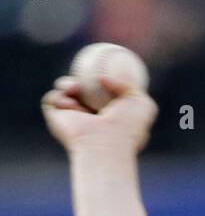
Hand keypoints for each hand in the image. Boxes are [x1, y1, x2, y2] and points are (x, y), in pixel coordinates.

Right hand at [41, 75, 157, 156]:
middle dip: (78, 81)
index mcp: (107, 120)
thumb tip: (104, 78)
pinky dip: (60, 96)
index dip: (98, 82)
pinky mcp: (55, 121)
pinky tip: (71, 100)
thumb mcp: (142, 103)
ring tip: (76, 87)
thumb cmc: (127, 127)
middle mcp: (88, 122)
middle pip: (78, 93)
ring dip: (67, 84)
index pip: (100, 97)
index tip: (101, 72)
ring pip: (63, 93)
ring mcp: (70, 122)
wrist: (106, 143)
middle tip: (84, 74)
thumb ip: (130, 85)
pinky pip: (52, 100)